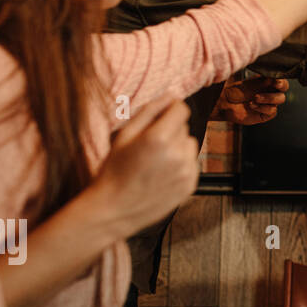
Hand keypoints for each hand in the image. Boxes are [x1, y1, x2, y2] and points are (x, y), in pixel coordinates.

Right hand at [87, 98, 199, 240]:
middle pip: (184, 127)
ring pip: (190, 144)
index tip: (163, 115)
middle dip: (170, 131)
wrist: (115, 210)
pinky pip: (192, 163)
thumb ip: (149, 111)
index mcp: (158, 138)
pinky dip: (181, 164)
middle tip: (149, 147)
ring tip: (156, 162)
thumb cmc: (114, 170)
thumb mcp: (124, 135)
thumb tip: (171, 95)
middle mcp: (177, 153)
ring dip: (178, 147)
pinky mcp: (191, 185)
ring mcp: (186, 171)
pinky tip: (162, 174)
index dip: (171, 109)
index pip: (181, 109)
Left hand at [214, 77, 287, 124]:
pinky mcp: (265, 114)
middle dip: (276, 90)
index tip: (276, 81)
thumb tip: (274, 76)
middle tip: (269, 88)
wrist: (225, 103)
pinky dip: (262, 107)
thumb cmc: (236, 90)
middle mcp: (270, 94)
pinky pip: (272, 111)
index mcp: (269, 84)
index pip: (282, 83)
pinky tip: (251, 105)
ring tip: (254, 98)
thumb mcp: (250, 82)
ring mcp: (268, 104)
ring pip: (279, 100)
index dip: (282, 82)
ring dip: (268, 98)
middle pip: (283, 92)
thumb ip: (263, 79)